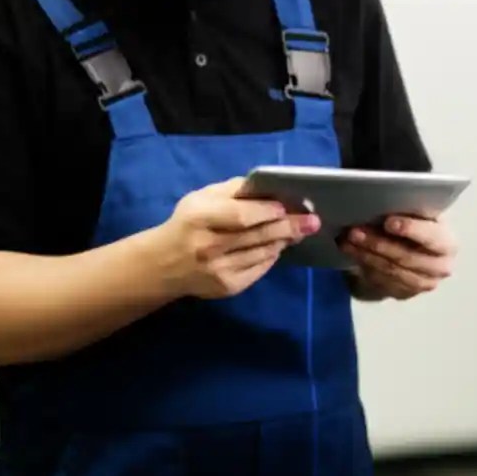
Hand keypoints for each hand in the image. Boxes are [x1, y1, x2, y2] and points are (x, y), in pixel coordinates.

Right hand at [147, 177, 319, 298]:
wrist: (164, 265)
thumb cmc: (187, 224)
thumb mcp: (200, 199)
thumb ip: (231, 192)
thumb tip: (267, 188)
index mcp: (199, 218)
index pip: (240, 216)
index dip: (266, 212)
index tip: (285, 207)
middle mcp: (209, 247)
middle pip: (257, 236)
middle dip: (288, 227)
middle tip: (312, 222)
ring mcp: (219, 271)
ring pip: (262, 253)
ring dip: (284, 241)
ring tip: (300, 231)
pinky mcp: (228, 287)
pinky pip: (259, 269)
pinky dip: (272, 256)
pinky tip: (279, 246)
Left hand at [339, 215, 457, 300]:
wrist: (411, 251)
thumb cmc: (415, 226)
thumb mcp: (417, 215)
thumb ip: (410, 211)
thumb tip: (386, 201)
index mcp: (447, 243)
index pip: (432, 238)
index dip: (411, 229)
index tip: (388, 222)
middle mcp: (440, 268)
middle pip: (407, 257)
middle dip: (378, 244)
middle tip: (354, 231)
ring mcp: (422, 284)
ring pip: (390, 271)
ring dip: (365, 255)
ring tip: (346, 241)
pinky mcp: (404, 293)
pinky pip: (381, 281)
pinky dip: (364, 265)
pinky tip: (351, 252)